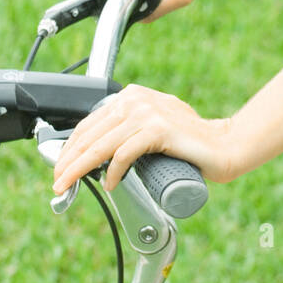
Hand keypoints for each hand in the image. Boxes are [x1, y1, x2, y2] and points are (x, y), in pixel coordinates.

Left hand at [51, 83, 235, 193]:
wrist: (224, 146)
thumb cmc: (189, 145)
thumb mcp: (151, 130)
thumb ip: (128, 132)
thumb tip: (96, 155)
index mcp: (133, 96)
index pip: (89, 123)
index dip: (70, 148)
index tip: (60, 168)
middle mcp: (137, 99)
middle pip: (91, 134)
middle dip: (68, 161)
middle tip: (58, 182)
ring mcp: (148, 113)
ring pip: (101, 145)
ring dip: (80, 169)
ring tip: (70, 185)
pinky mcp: (159, 129)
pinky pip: (124, 153)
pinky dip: (113, 172)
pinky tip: (110, 184)